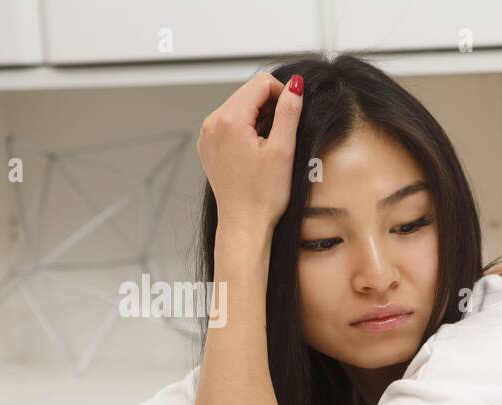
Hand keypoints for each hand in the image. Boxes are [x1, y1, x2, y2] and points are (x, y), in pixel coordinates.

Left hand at [196, 72, 303, 232]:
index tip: (291, 117)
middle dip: (269, 107)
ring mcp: (207, 134)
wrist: (244, 224)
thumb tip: (295, 85)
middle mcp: (212, 122)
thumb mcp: (283, 150)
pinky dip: (245, 129)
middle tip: (280, 137)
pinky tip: (254, 153)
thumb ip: (288, 113)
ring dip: (258, 118)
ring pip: (238, 107)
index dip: (282, 94)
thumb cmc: (264, 194)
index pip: (261, 83)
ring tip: (268, 147)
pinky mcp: (207, 146)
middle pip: (247, 93)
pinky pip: (228, 124)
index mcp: (230, 120)